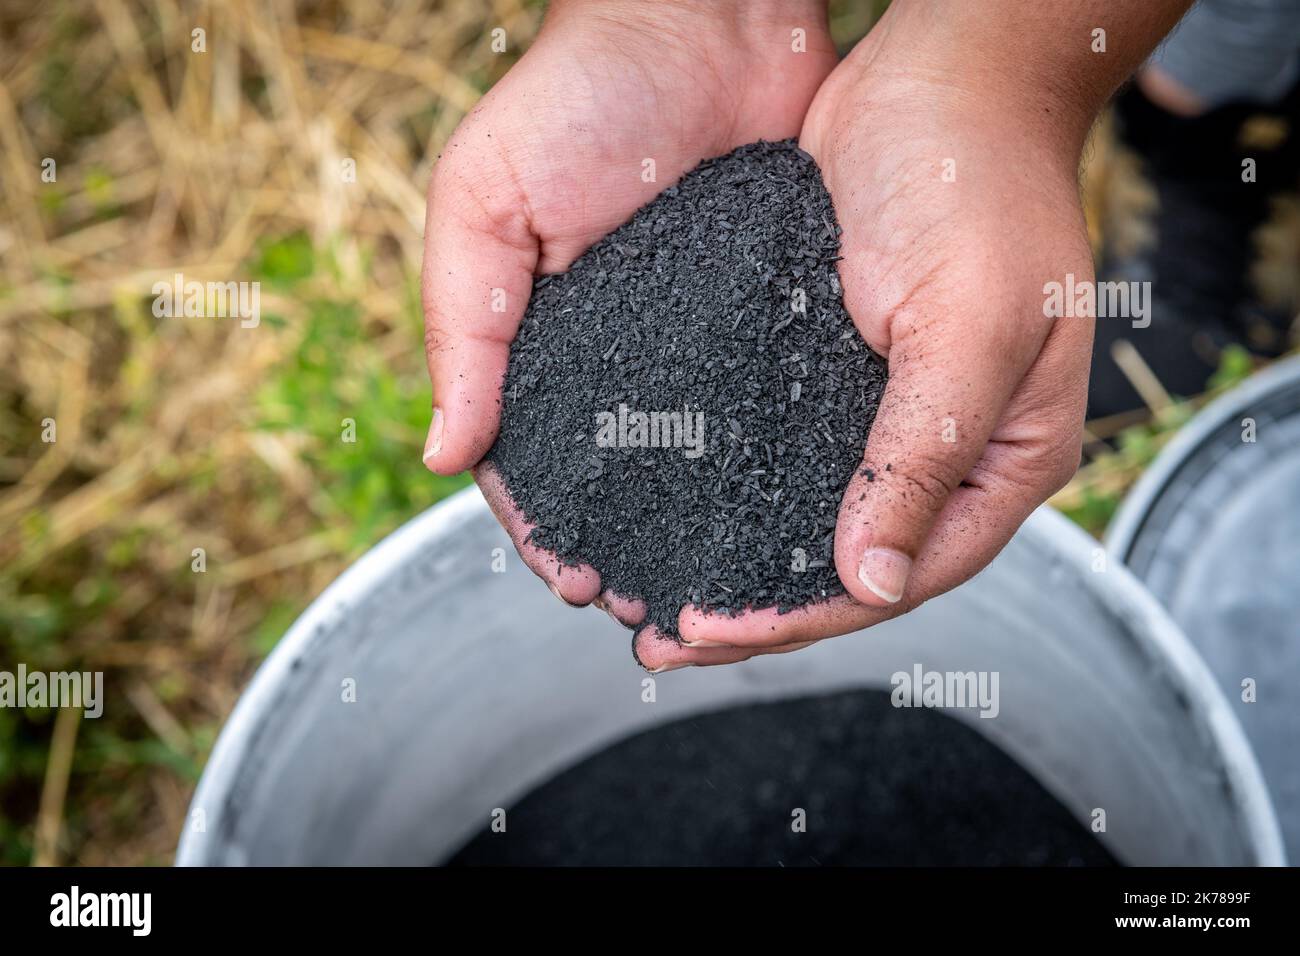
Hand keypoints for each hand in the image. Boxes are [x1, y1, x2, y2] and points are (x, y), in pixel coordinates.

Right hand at [422, 0, 836, 613]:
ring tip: (713, 590)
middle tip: (649, 610)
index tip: (576, 581)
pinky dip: (758, 467)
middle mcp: (617, 350)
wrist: (709, 16)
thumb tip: (443, 455)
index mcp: (537, 335)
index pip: (529, 456)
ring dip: (693, 529)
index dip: (544, 526)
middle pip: (612, 477)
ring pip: (687, 460)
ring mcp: (693, 338)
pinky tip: (775, 515)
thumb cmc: (580, 95)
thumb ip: (462, 328)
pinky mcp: (765, 316)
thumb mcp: (486, 202)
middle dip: (625, 546)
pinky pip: (759, 407)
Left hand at [634, 3, 1098, 669]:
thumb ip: (925, 456)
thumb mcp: (968, 327)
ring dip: (738, 560)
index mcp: (1005, 457)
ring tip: (657, 599)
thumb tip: (875, 581)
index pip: (906, 572)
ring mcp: (887, 412)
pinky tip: (679, 511)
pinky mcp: (834, 370)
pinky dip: (734, 492)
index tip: (712, 629)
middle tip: (664, 638)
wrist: (937, 76)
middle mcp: (949, 448)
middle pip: (851, 563)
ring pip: (810, 517)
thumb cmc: (973, 184)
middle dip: (759, 609)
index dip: (806, 614)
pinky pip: (784, 454)